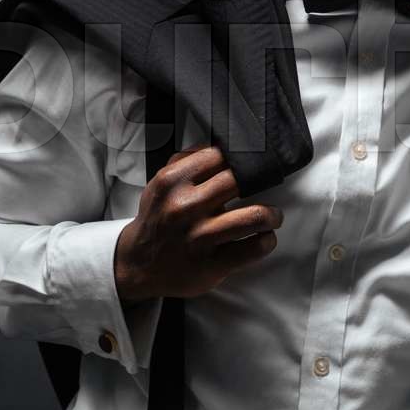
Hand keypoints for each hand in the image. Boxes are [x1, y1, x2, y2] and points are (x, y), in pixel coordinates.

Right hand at [114, 145, 284, 301]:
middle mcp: (185, 207)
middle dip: (261, 182)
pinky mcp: (212, 264)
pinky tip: (261, 238)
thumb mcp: (162, 183)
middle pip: (241, 181)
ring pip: (255, 216)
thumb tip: (223, 144)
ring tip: (271, 216)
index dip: (243, 158)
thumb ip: (188, 159)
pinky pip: (255, 248)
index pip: (221, 155)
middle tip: (266, 188)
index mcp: (173, 181)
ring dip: (271, 215)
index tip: (252, 163)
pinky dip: (266, 241)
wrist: (138, 263)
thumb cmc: (159, 219)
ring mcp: (199, 237)